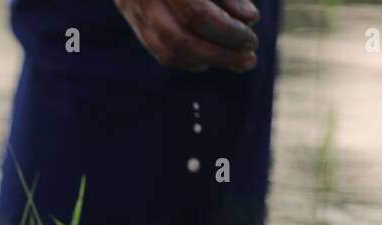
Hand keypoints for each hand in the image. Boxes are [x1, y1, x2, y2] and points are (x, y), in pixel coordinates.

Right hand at [115, 0, 260, 72]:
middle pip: (178, 39)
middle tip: (249, 60)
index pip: (194, 12)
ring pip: (166, 50)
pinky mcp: (130, 14)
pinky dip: (186, 58)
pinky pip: (157, 48)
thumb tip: (248, 18)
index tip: (251, 37)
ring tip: (236, 61)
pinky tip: (209, 58)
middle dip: (218, 54)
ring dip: (206, 61)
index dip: (225, 29)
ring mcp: (130, 5)